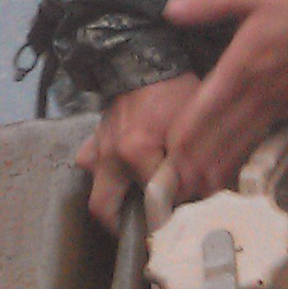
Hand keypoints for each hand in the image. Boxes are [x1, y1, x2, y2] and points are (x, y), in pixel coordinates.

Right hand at [75, 74, 198, 231]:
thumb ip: (190, 163)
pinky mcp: (95, 136)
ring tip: (135, 202)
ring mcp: (97, 146)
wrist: (143, 58)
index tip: (175, 229)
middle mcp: (109, 155)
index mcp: (134, 152)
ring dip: (112, 197)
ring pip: (95, 185)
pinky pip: (91, 160)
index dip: (165, 218)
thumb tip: (196, 195)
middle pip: (102, 208)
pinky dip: (104, 170)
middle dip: (119, 225)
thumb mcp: (188, 127)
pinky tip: (122, 171)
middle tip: (142, 229)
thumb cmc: (171, 90)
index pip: (150, 201)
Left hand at [159, 0, 287, 203]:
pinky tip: (232, 169)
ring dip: (219, 163)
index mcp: (242, 65)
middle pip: (221, 131)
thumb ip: (210, 5)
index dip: (189, 130)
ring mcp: (273, 102)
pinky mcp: (287, 106)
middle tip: (178, 185)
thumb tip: (171, 8)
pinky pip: (259, 135)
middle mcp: (256, 90)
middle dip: (199, 158)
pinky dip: (242, 155)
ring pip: (240, 139)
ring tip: (200, 188)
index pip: (209, 105)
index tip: (170, 151)